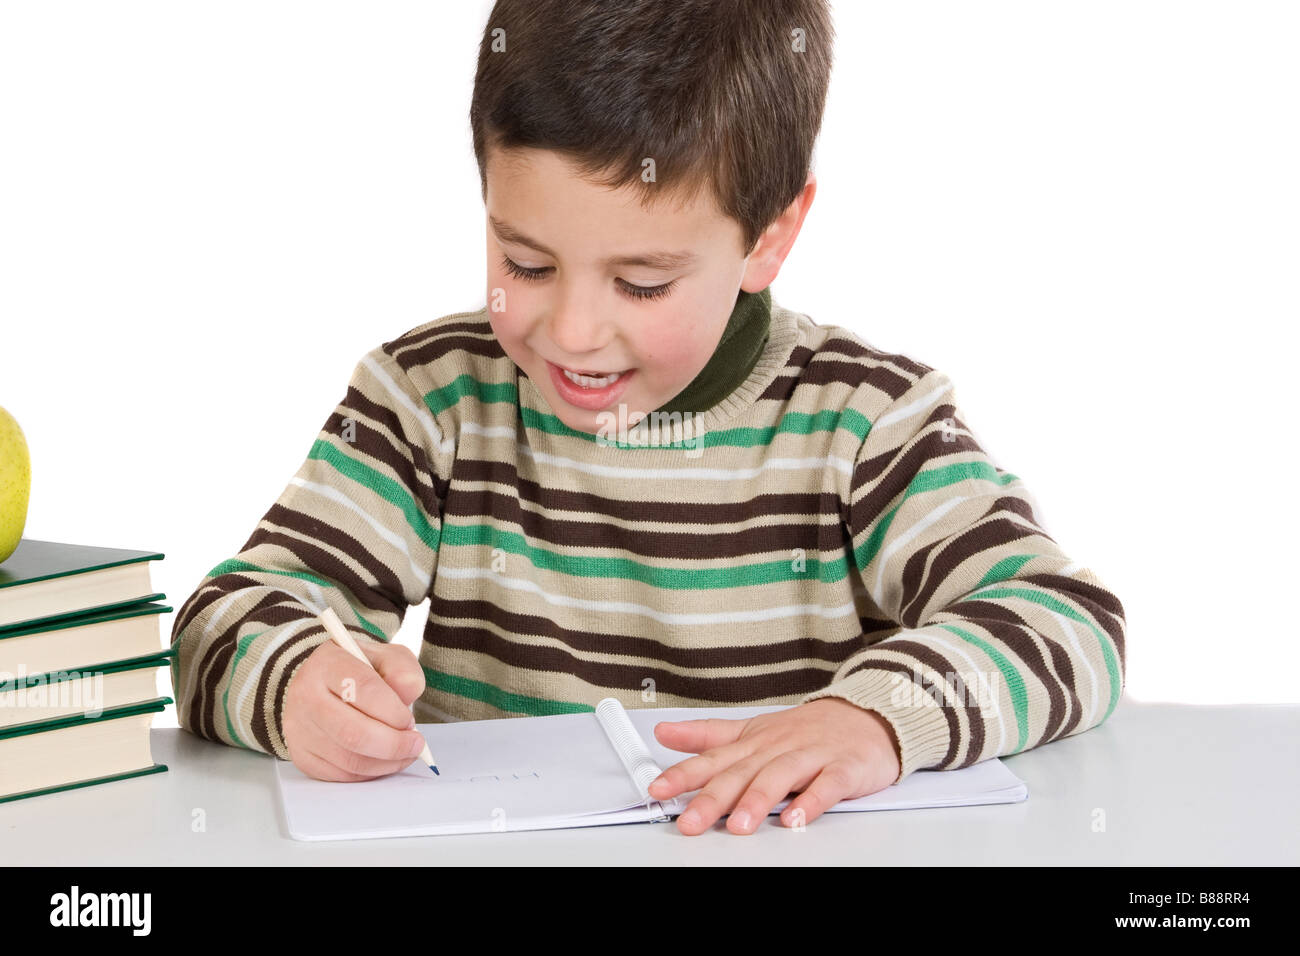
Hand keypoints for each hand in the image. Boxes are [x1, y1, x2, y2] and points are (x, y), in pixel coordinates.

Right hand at [281, 636, 427, 780]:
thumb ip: (402, 669)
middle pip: (354, 733)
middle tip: (415, 744)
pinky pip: (341, 774)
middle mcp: (306, 696)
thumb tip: (408, 693)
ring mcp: (299, 729)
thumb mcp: (383, 657)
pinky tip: (383, 760)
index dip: (394, 712)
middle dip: (394, 744)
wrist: (319, 685)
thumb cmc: (356, 672)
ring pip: (349, 760)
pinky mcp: (302, 755)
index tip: (410, 722)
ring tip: (404, 753)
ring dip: (386, 762)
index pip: (365, 690)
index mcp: (327, 664)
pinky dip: (370, 773)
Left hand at [646, 698, 902, 834]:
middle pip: (742, 772)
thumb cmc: (808, 730)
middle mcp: (778, 747)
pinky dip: (812, 801)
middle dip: (714, 798)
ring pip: (781, 776)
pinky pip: (828, 785)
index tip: (658, 789)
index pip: (713, 758)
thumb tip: (664, 732)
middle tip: (690, 821)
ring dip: (759, 800)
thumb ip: (708, 736)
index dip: (684, 773)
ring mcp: (812, 756)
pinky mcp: (844, 768)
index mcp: (754, 742)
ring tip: (739, 825)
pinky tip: (796, 819)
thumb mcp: (753, 729)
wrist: (868, 715)